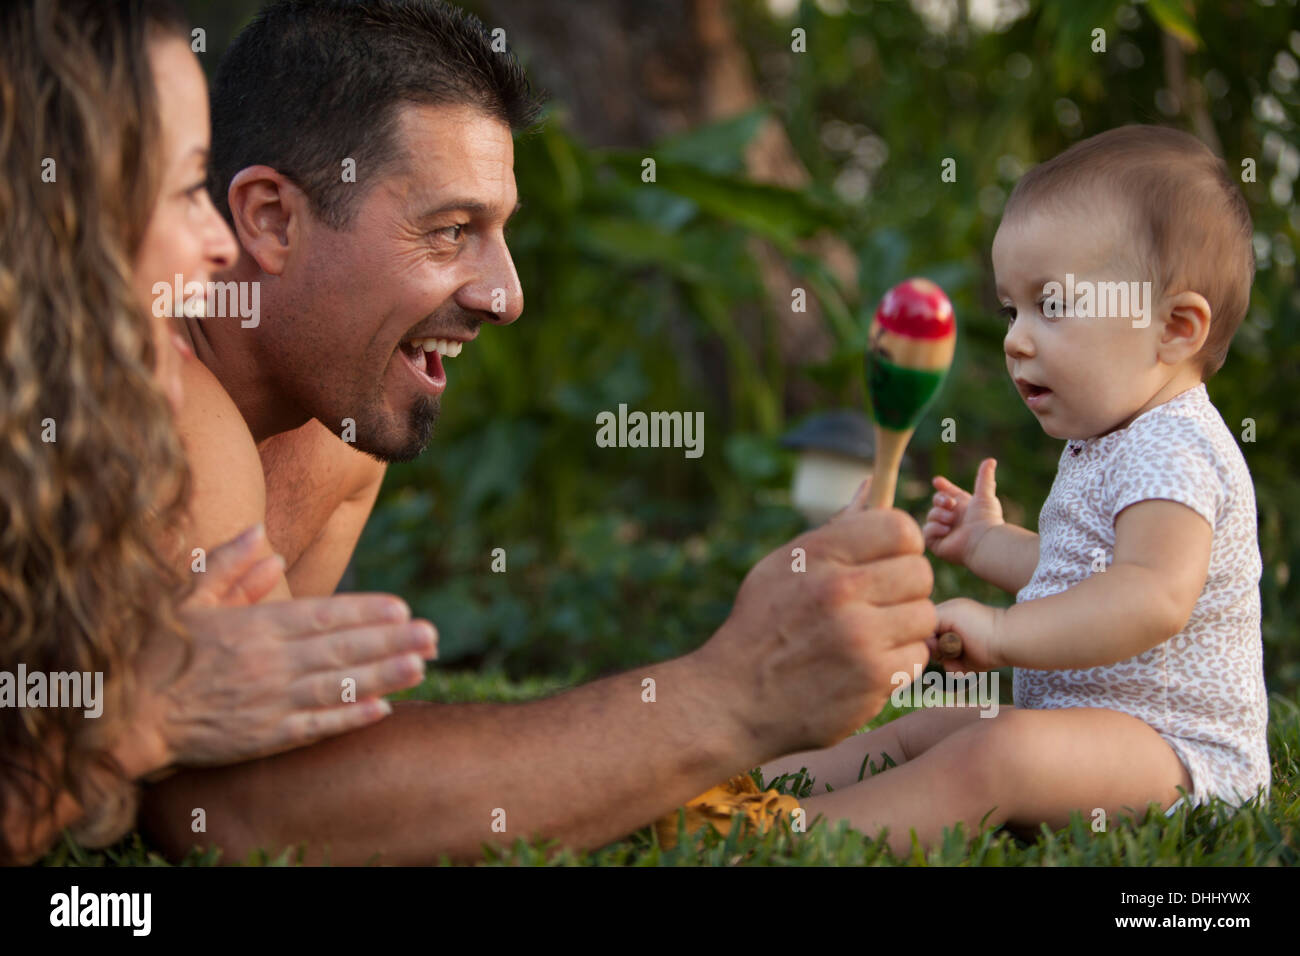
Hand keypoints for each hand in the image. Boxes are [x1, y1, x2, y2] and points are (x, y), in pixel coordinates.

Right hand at [125, 525, 437, 775]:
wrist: (120, 716)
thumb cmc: (150, 651)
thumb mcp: (184, 599)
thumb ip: (228, 569)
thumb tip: (262, 539)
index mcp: (254, 626)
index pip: (323, 616)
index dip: (365, 612)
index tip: (402, 608)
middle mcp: (268, 662)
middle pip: (341, 649)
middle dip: (391, 641)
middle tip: (432, 634)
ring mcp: (268, 702)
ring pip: (337, 686)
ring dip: (383, 676)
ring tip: (422, 665)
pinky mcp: (262, 738)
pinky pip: (314, 726)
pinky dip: (349, 718)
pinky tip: (382, 709)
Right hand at [698, 491, 935, 758]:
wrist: (732, 701)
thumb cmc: (759, 627)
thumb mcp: (782, 566)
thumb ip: (835, 530)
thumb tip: (870, 485)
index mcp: (818, 554)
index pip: (899, 527)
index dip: (902, 544)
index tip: (889, 562)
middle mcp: (840, 590)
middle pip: (920, 572)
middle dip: (905, 588)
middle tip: (879, 604)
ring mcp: (860, 637)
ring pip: (925, 616)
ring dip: (905, 628)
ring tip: (872, 636)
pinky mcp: (875, 679)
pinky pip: (918, 658)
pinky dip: (899, 663)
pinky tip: (868, 665)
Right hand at [923, 458, 1004, 567]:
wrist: (983, 540)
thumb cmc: (987, 519)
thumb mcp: (985, 495)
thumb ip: (984, 478)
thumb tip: (991, 460)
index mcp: (962, 507)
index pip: (949, 494)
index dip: (943, 487)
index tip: (937, 481)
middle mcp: (953, 519)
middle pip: (936, 501)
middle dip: (941, 500)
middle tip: (950, 504)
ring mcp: (943, 531)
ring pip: (931, 515)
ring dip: (941, 515)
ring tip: (952, 521)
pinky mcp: (936, 543)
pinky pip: (927, 530)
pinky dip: (935, 528)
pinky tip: (947, 531)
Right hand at [928, 597, 1003, 671]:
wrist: (1004, 641)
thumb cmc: (977, 623)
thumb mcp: (948, 613)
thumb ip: (928, 622)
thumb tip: (921, 638)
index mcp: (944, 616)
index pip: (921, 627)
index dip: (922, 634)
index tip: (932, 636)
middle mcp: (948, 632)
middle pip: (926, 645)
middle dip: (934, 647)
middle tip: (948, 644)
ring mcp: (956, 648)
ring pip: (936, 658)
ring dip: (946, 657)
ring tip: (960, 650)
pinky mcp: (964, 663)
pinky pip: (950, 669)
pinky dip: (955, 667)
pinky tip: (966, 661)